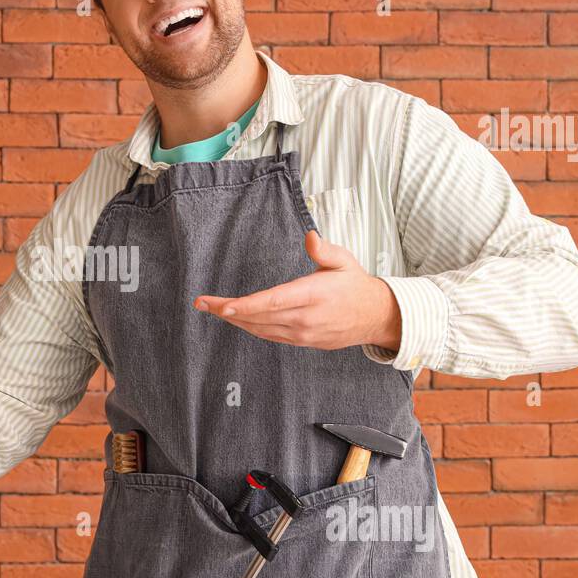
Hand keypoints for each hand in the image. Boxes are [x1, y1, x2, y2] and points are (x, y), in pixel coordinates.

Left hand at [193, 230, 401, 350]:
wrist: (375, 316)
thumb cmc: (355, 285)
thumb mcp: (344, 260)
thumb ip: (324, 249)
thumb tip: (310, 237)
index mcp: (313, 294)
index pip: (273, 301)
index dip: (246, 306)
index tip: (223, 307)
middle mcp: (304, 318)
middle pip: (258, 317)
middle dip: (227, 311)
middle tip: (201, 303)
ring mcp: (302, 333)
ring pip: (260, 329)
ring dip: (234, 320)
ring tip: (212, 309)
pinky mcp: (301, 341)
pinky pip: (269, 336)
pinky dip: (250, 327)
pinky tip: (236, 320)